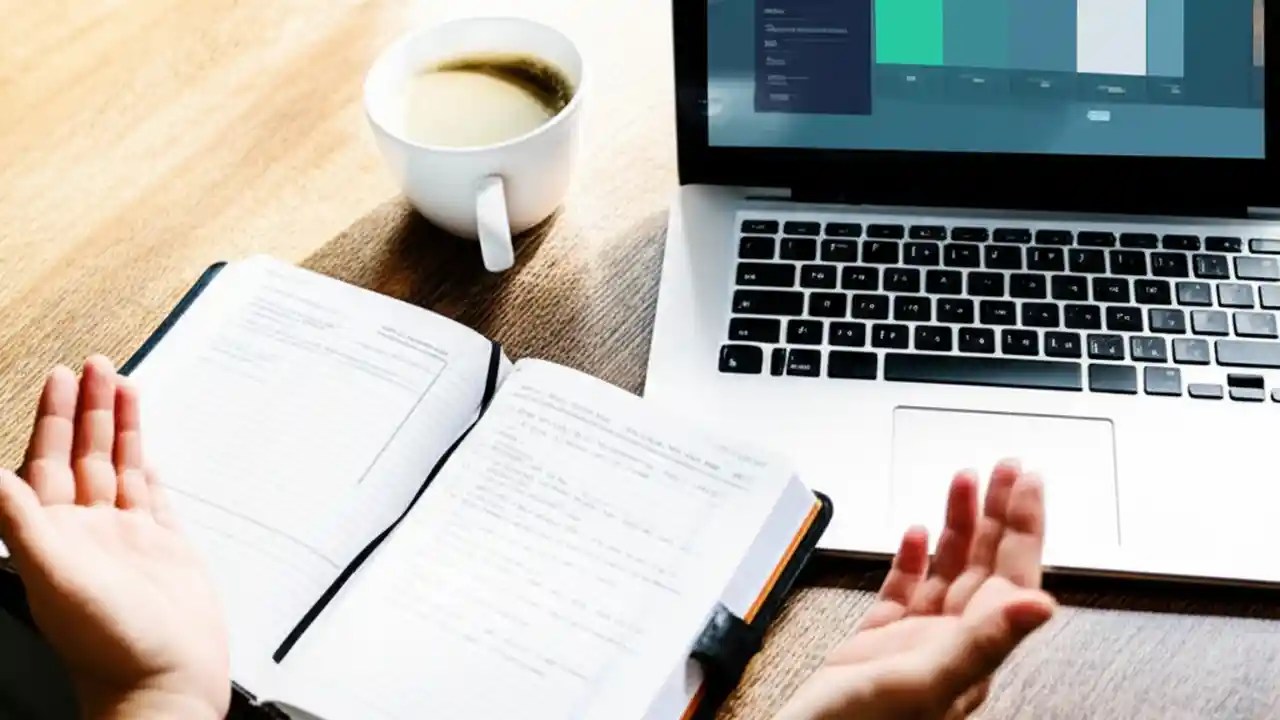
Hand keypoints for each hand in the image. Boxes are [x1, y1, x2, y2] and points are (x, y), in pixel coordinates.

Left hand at [0, 357, 228, 719]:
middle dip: (89, 408)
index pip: (48, 461)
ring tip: (125, 385)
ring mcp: (128, 539)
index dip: (53, 419)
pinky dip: (149, 466)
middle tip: (94, 366)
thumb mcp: (53, 576)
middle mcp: (88, 532)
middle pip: (85, 455)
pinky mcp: (165, 549)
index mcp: (55, 535)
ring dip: (121, 426)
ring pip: (120, 467)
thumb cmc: (109, 645)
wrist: (165, 684)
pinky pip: (153, 495)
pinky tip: (146, 449)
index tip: (59, 379)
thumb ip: (21, 522)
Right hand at [776, 461, 1055, 719]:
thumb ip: (984, 642)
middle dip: (995, 513)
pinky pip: (902, 591)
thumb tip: (1043, 606)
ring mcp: (912, 642)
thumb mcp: (927, 682)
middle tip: (1003, 468)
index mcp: (970, 651)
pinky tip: (914, 536)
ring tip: (961, 482)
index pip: (1011, 575)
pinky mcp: (875, 644)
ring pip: (946, 571)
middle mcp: (948, 644)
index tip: (1027, 481)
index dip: (1022, 526)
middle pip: (984, 566)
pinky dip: (911, 559)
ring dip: (955, 525)